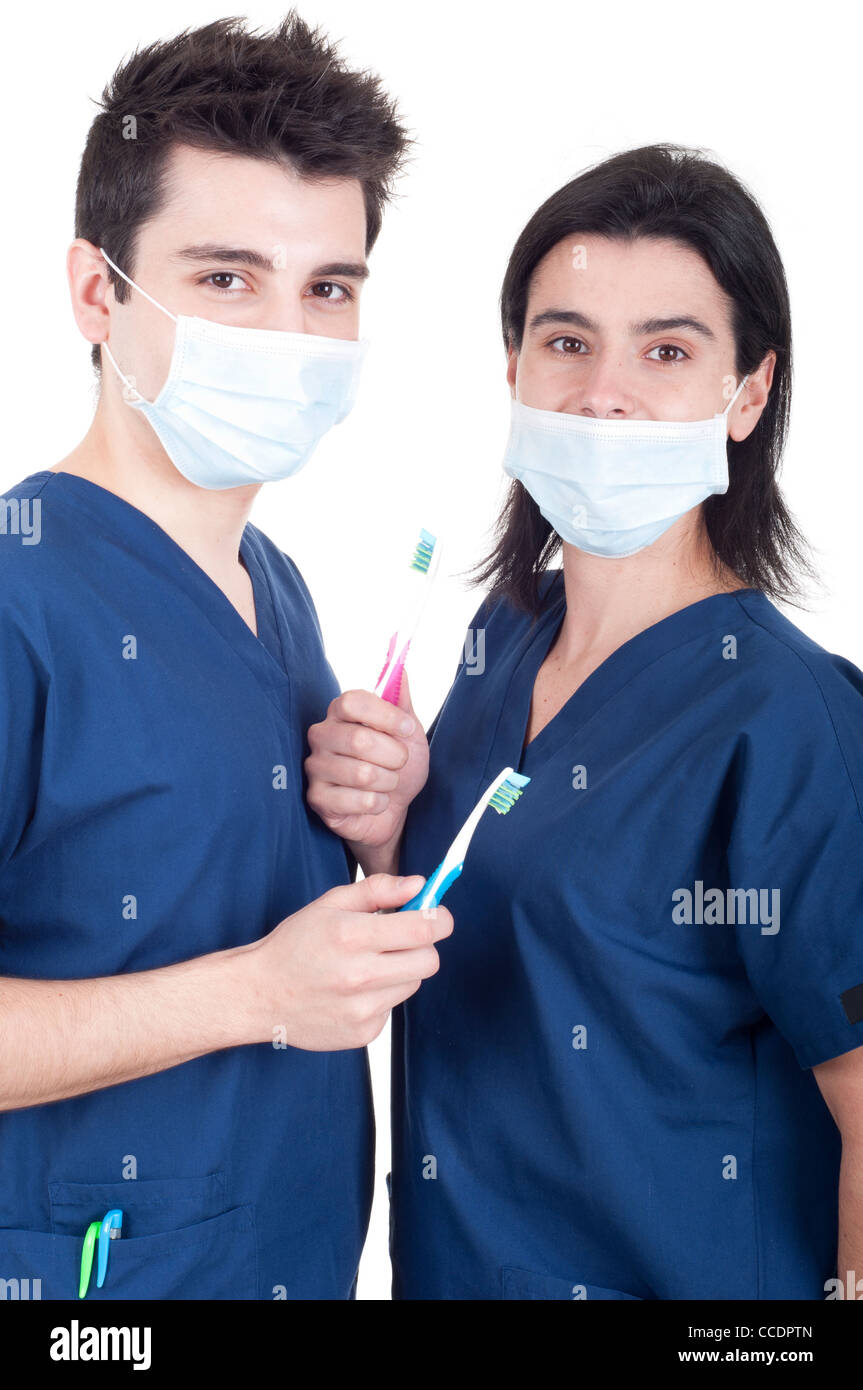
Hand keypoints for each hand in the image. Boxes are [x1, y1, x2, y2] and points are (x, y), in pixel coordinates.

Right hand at [243, 873, 452, 1049]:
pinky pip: (392, 1008)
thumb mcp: (329, 904)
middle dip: (422, 946)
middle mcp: (358, 975)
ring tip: (367, 966)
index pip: (423, 928)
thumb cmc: (294, 944)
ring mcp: (361, 1009)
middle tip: (401, 940)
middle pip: (429, 961)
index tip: (437, 916)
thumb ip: (378, 890)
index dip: (439, 919)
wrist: (259, 994)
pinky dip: (381, 997)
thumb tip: (419, 884)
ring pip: (413, 984)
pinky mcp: (362, 1034)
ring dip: (400, 972)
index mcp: (351, 935)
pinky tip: (353, 992)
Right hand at [305, 669, 428, 849]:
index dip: (386, 716)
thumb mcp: (407, 732)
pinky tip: (375, 801)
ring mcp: (315, 767)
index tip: (408, 729)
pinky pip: (358, 800)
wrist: (391, 809)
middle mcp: (322, 735)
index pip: (352, 701)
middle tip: (400, 763)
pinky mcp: (317, 798)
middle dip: (394, 756)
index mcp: (340, 712)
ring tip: (387, 783)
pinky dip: (378, 803)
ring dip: (388, 782)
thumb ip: (401, 701)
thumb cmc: (395, 766)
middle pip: (359, 739)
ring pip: (362, 773)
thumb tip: (401, 669)